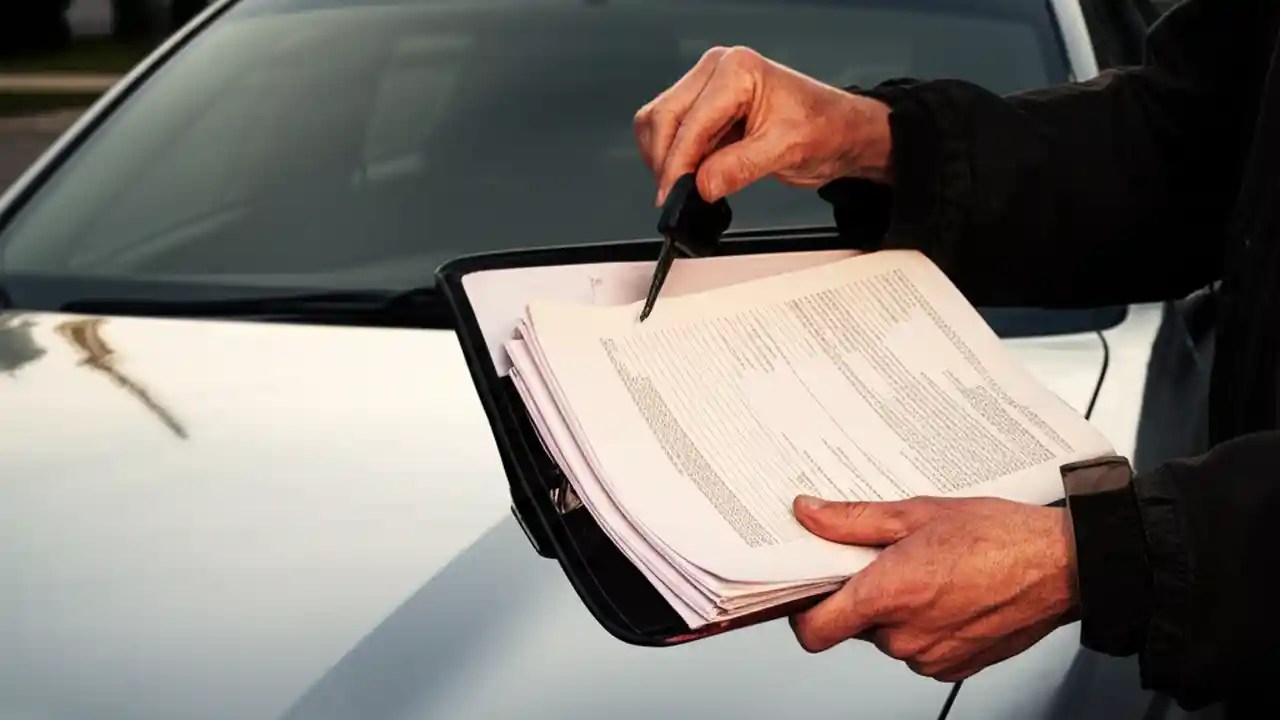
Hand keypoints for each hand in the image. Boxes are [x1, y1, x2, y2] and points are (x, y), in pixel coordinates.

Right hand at [633, 46, 892, 204]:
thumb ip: (740, 167)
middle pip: (663, 116)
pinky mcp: (706, 110)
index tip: (673, 195)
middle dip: (665, 161)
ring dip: (664, 159)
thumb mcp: (787, 150)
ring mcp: (708, 89)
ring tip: (683, 188)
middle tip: (673, 197)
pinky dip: (674, 159)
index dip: (678, 162)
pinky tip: (690, 178)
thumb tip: (701, 185)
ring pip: (660, 125)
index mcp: (737, 70)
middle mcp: (717, 72)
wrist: (842, 132)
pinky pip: (674, 134)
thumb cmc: (826, 128)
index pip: (691, 120)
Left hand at [788, 495, 1079, 681]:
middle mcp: (906, 636)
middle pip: (853, 627)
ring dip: (895, 611)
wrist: (1064, 565)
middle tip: (882, 560)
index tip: (808, 589)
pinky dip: (924, 626)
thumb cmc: (1000, 536)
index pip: (815, 630)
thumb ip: (853, 520)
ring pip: (888, 637)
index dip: (803, 611)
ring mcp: (932, 657)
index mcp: (889, 596)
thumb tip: (809, 514)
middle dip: (861, 597)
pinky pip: (920, 649)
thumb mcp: (917, 512)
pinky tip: (947, 592)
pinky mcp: (955, 667)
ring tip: (925, 571)